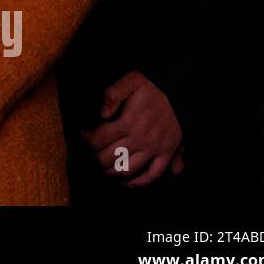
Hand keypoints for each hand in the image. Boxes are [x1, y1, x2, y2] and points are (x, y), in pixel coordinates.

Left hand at [82, 70, 182, 186]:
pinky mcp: (166, 154)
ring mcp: (153, 149)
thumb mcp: (130, 81)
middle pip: (108, 158)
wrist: (180, 93)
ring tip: (103, 169)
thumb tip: (102, 113)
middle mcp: (139, 139)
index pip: (98, 140)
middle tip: (91, 153)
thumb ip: (112, 94)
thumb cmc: (152, 88)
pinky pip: (153, 174)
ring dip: (111, 173)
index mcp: (127, 123)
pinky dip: (140, 182)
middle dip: (95, 158)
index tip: (83, 137)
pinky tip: (128, 183)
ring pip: (127, 170)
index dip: (86, 140)